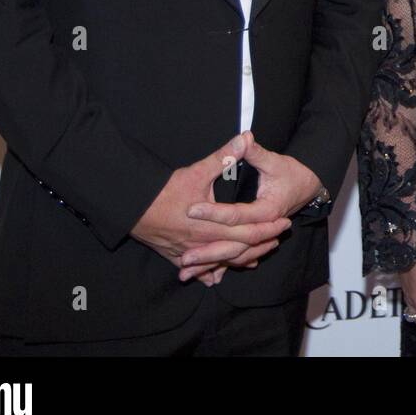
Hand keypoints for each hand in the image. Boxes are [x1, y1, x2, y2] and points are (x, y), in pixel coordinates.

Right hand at [130, 133, 292, 284]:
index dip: (269, 228)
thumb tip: (245, 138)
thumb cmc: (164, 190)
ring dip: (241, 258)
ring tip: (258, 256)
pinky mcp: (175, 255)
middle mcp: (203, 243)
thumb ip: (223, 157)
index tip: (285, 222)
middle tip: (279, 237)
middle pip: (239, 250)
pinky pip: (198, 269)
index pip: (249, 231)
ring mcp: (188, 252)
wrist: (130, 208)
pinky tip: (218, 276)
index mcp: (211, 226)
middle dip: (262, 244)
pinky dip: (211, 271)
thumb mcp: (196, 172)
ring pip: (221, 262)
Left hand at [178, 132, 321, 273]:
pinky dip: (220, 267)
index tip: (191, 209)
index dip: (213, 212)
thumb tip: (243, 137)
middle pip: (233, 245)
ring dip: (210, 265)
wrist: (309, 186)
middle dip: (208, 252)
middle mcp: (264, 228)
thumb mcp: (274, 161)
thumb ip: (254, 152)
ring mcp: (261, 237)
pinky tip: (202, 277)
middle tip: (183, 256)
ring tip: (184, 272)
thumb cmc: (291, 173)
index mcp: (266, 210)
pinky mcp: (256, 241)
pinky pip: (237, 258)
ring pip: (234, 257)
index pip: (235, 214)